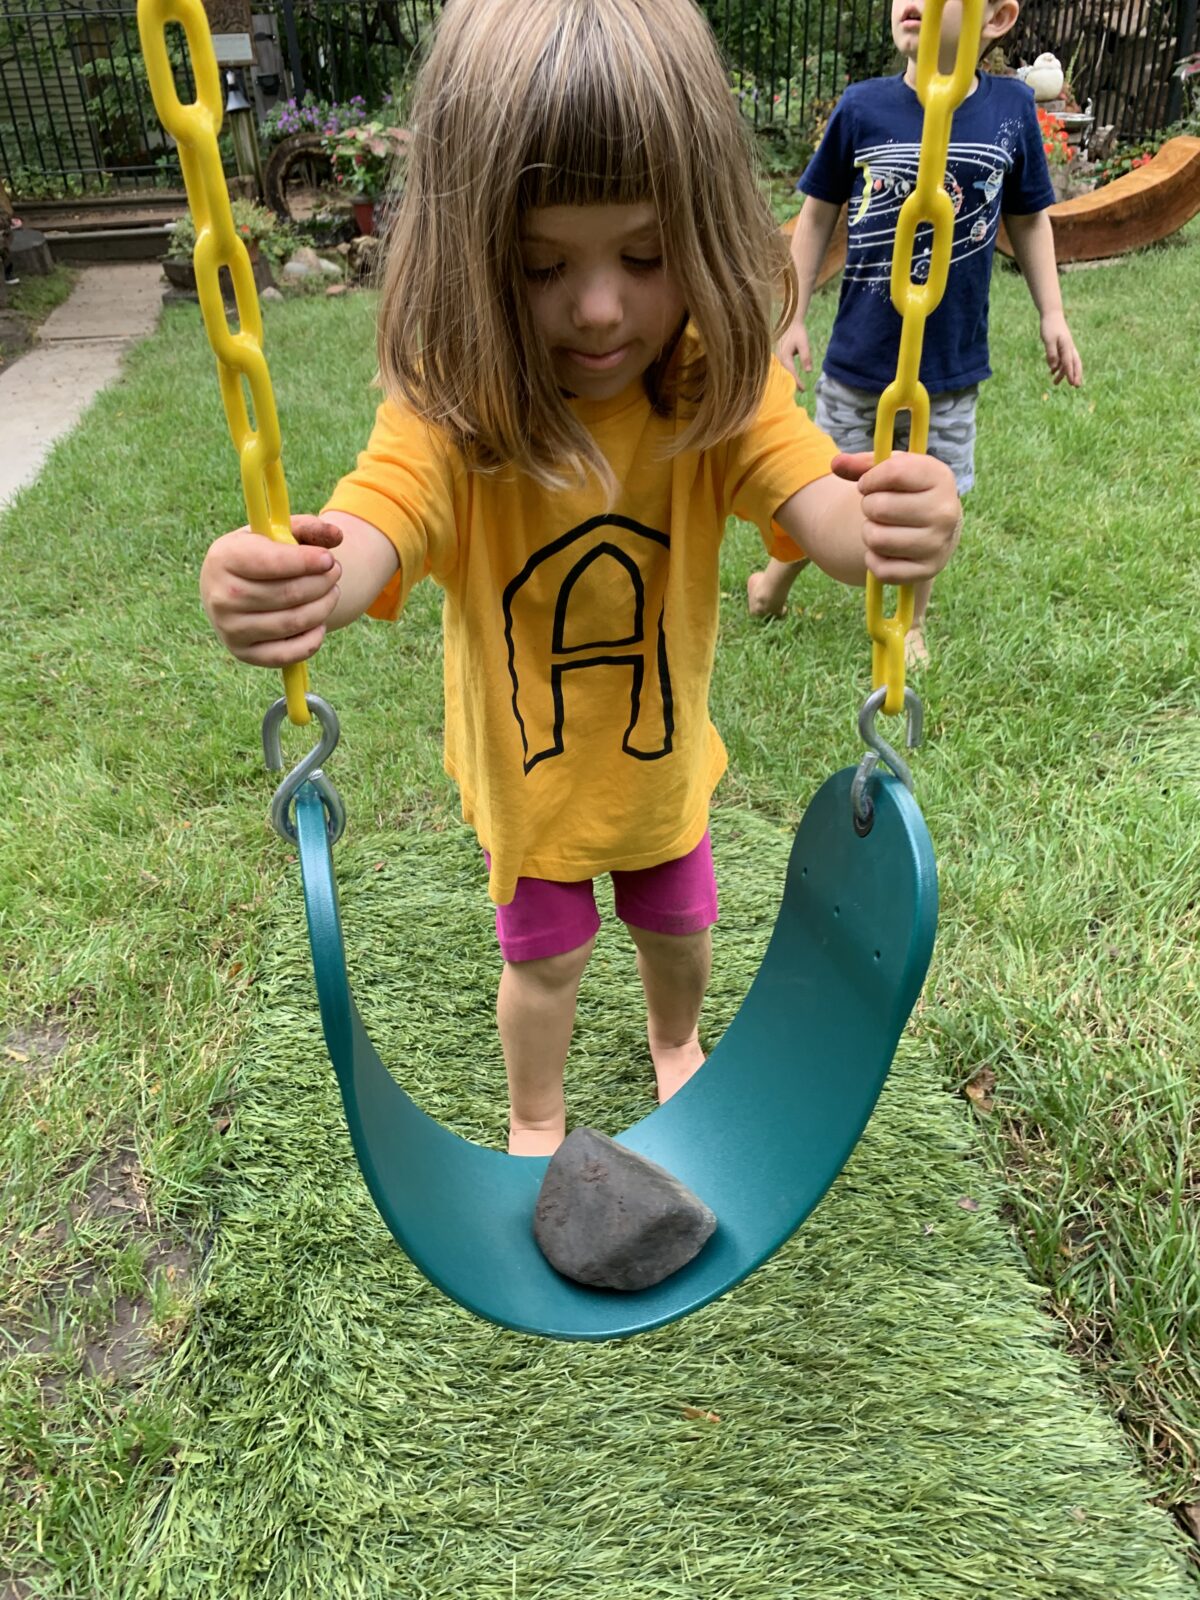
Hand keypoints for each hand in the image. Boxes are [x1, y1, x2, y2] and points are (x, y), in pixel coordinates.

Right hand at [200, 515, 342, 666]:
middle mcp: (221, 596)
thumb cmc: (258, 555)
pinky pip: (289, 654)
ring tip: (331, 592)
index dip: (306, 562)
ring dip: (324, 607)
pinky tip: (319, 623)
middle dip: (322, 582)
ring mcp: (230, 629)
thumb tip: (338, 534)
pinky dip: (314, 639)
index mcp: (224, 558)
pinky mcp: (243, 653)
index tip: (329, 559)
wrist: (229, 589)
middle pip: (289, 594)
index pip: (271, 563)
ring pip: (294, 622)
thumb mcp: (275, 533)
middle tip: (336, 573)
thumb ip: (308, 528)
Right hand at [776, 318, 811, 389]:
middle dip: (791, 384)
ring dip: (788, 380)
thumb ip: (806, 357)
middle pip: (785, 375)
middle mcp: (779, 359)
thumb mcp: (803, 343)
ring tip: (795, 388)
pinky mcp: (778, 357)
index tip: (804, 390)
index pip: (791, 373)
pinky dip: (785, 375)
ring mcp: (777, 358)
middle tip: (799, 393)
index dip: (797, 382)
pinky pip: (781, 369)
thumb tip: (809, 371)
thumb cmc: (798, 332)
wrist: (790, 322)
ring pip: (782, 373)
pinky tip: (790, 379)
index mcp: (785, 357)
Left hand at [832, 451, 961, 584]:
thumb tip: (836, 464)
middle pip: (879, 508)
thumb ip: (862, 465)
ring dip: (869, 532)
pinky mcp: (927, 571)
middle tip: (878, 508)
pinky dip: (873, 559)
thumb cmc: (909, 490)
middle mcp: (945, 512)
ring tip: (882, 527)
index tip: (868, 484)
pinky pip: (881, 569)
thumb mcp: (892, 470)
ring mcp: (938, 544)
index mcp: (940, 477)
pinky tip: (884, 550)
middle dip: (868, 507)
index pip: (893, 473)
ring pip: (876, 539)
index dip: (869, 479)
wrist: (937, 524)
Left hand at [1041, 312, 1082, 386]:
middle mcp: (1069, 347)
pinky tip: (1052, 373)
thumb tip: (1053, 367)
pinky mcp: (1062, 346)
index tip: (1072, 384)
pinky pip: (1062, 359)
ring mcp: (1066, 347)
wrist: (1052, 315)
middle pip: (1075, 364)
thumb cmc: (1050, 327)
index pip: (1069, 363)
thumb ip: (1051, 354)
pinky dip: (1059, 367)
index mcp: (1067, 346)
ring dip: (1063, 374)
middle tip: (1076, 386)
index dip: (1070, 374)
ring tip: (1055, 384)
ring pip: (1068, 363)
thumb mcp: (1048, 340)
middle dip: (1076, 375)